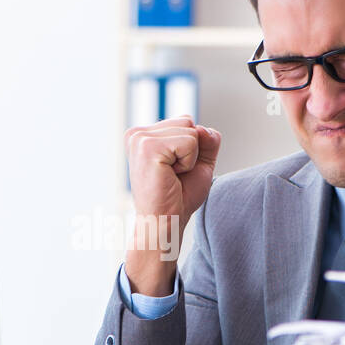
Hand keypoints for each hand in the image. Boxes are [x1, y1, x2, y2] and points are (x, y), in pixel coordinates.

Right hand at [123, 116, 220, 294]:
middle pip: (188, 121)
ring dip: (190, 158)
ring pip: (190, 131)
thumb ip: (206, 140)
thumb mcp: (198, 163)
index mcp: (144, 135)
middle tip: (173, 175)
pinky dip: (189, 163)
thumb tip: (203, 128)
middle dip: (191, 151)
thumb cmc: (178, 198)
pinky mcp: (148, 147)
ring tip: (171, 176)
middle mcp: (137, 134)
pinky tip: (171, 176)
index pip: (185, 121)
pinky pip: (189, 142)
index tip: (174, 170)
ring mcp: (140, 139)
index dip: (191, 148)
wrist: (165, 223)